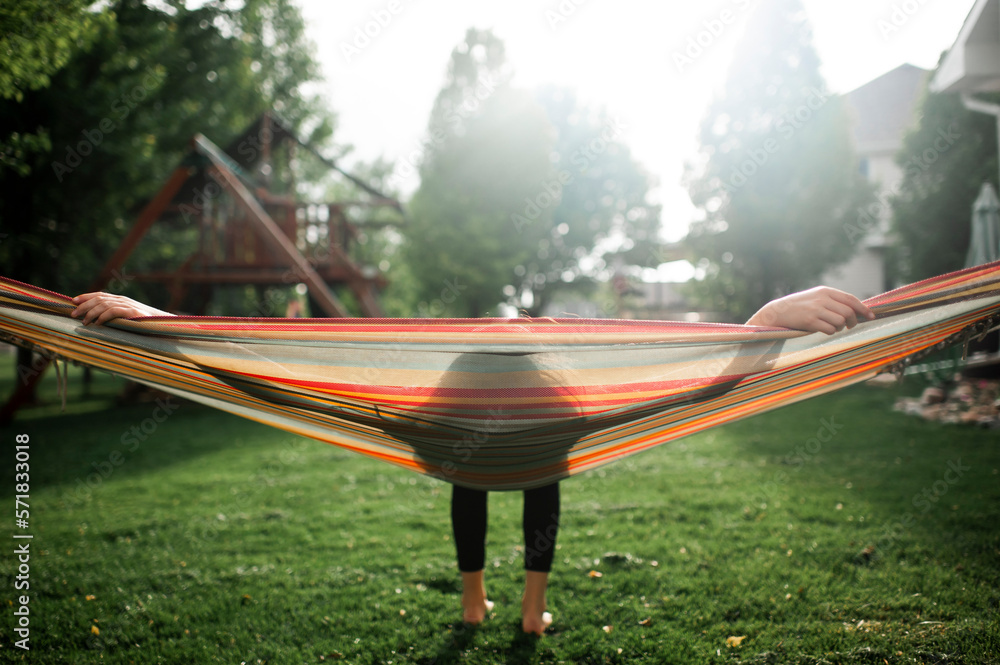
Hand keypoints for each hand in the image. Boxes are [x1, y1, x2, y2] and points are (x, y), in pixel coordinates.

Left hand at [71, 292, 172, 324]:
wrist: (162, 326)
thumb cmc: (142, 324)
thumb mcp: (125, 318)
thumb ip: (113, 316)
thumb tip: (95, 320)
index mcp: (120, 300)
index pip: (100, 294)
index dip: (85, 296)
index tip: (73, 301)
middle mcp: (123, 300)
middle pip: (99, 298)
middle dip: (84, 305)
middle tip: (73, 314)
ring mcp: (128, 305)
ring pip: (104, 304)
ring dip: (91, 313)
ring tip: (84, 321)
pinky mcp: (132, 312)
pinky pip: (114, 311)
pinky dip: (103, 316)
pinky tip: (97, 323)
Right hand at [745, 286, 874, 334]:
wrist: (776, 312)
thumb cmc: (799, 306)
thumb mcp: (815, 297)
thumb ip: (832, 301)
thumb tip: (856, 310)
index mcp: (825, 291)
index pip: (850, 299)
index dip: (863, 308)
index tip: (871, 316)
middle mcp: (821, 298)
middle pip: (848, 311)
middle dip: (853, 321)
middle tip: (849, 326)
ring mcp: (815, 309)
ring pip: (840, 321)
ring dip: (840, 327)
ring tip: (832, 327)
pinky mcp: (809, 321)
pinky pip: (829, 329)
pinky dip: (830, 332)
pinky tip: (823, 330)